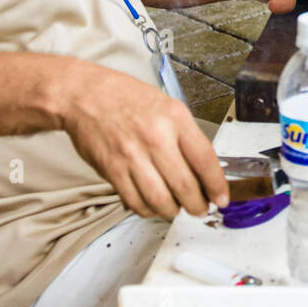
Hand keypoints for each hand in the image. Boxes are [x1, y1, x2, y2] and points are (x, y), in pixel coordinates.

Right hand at [63, 65, 228, 217]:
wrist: (86, 95)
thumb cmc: (128, 99)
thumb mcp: (168, 107)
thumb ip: (186, 136)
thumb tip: (204, 170)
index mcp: (174, 119)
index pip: (205, 160)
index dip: (216, 185)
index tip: (221, 197)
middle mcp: (155, 138)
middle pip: (185, 186)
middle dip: (198, 205)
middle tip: (200, 208)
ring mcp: (132, 156)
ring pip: (161, 200)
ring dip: (173, 211)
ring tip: (176, 208)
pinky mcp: (112, 170)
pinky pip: (135, 202)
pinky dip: (148, 210)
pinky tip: (152, 204)